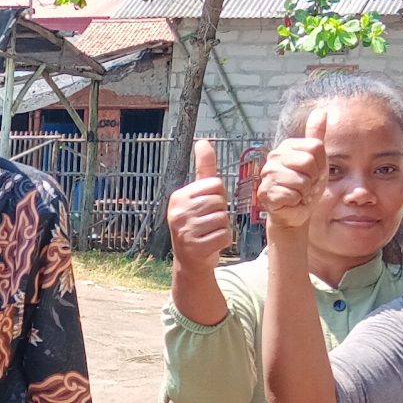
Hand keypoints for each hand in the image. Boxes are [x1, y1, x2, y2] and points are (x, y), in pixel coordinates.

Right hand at [166, 138, 233, 266]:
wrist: (190, 261)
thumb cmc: (198, 223)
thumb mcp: (198, 196)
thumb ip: (204, 169)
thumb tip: (204, 141)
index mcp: (179, 197)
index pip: (215, 184)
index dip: (218, 195)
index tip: (207, 207)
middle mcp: (178, 212)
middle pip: (220, 201)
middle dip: (220, 212)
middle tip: (208, 223)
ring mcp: (185, 230)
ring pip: (223, 219)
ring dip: (222, 227)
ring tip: (209, 233)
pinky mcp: (195, 247)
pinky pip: (225, 235)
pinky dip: (224, 240)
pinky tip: (211, 244)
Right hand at [252, 108, 326, 234]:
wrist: (295, 211)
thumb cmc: (305, 186)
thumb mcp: (316, 159)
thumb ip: (316, 135)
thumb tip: (320, 111)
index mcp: (287, 146)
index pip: (315, 147)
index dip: (320, 164)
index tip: (313, 173)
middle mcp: (274, 157)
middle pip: (308, 162)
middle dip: (312, 178)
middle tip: (306, 185)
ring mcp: (267, 174)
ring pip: (301, 180)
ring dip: (304, 192)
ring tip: (298, 194)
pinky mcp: (266, 192)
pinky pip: (292, 194)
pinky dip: (295, 202)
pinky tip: (290, 201)